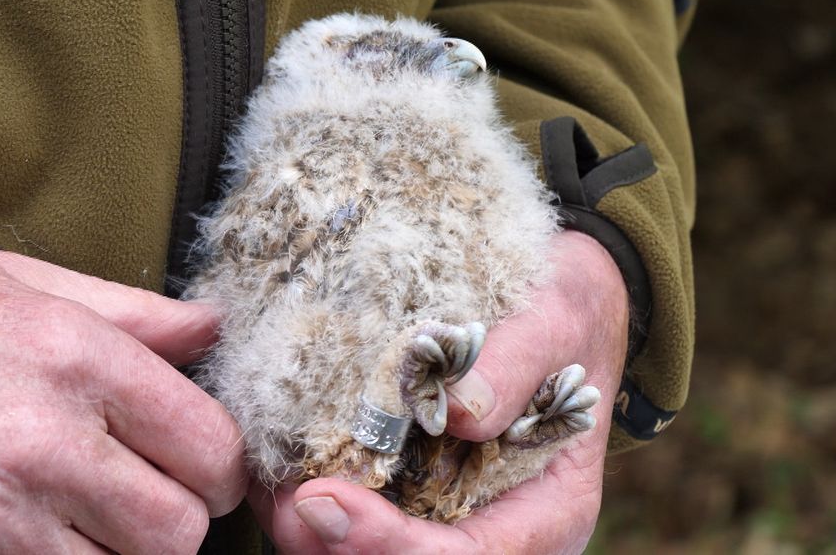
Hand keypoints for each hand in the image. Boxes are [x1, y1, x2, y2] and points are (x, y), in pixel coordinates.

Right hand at [0, 235, 245, 553]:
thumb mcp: (18, 279)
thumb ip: (131, 312)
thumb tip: (212, 328)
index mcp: (80, 360)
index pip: (213, 450)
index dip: (219, 470)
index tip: (199, 472)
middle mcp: (47, 441)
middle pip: (177, 532)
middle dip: (170, 524)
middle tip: (138, 505)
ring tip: (75, 523)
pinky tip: (18, 542)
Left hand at [251, 231, 628, 553]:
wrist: (560, 305)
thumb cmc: (566, 312)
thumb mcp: (558, 319)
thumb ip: (516, 362)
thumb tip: (461, 413)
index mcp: (546, 511)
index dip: (390, 544)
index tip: (323, 500)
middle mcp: (496, 527)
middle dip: (338, 549)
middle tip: (279, 503)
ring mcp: (452, 512)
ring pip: (377, 554)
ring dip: (317, 536)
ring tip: (269, 486)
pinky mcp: (417, 488)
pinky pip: (366, 515)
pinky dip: (317, 500)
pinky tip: (280, 467)